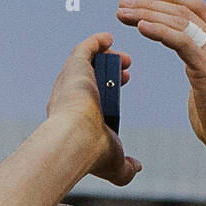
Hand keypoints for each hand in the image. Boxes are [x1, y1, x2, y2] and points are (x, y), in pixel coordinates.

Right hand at [46, 32, 141, 186]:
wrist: (77, 140)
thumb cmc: (93, 154)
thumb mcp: (115, 164)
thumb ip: (127, 168)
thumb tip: (137, 167)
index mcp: (73, 118)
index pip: (89, 97)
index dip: (108, 88)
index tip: (124, 83)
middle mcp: (68, 98)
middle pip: (89, 78)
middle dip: (109, 72)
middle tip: (126, 72)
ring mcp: (70, 81)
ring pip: (87, 62)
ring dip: (107, 56)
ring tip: (125, 58)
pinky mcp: (75, 66)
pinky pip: (85, 48)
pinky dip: (96, 41)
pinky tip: (109, 38)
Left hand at [116, 0, 205, 164]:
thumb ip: (200, 78)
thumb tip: (194, 83)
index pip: (193, 9)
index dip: (168, 0)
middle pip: (181, 11)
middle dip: (149, 4)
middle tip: (122, 4)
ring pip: (178, 21)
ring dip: (146, 14)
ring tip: (122, 13)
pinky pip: (180, 41)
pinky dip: (159, 30)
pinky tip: (140, 27)